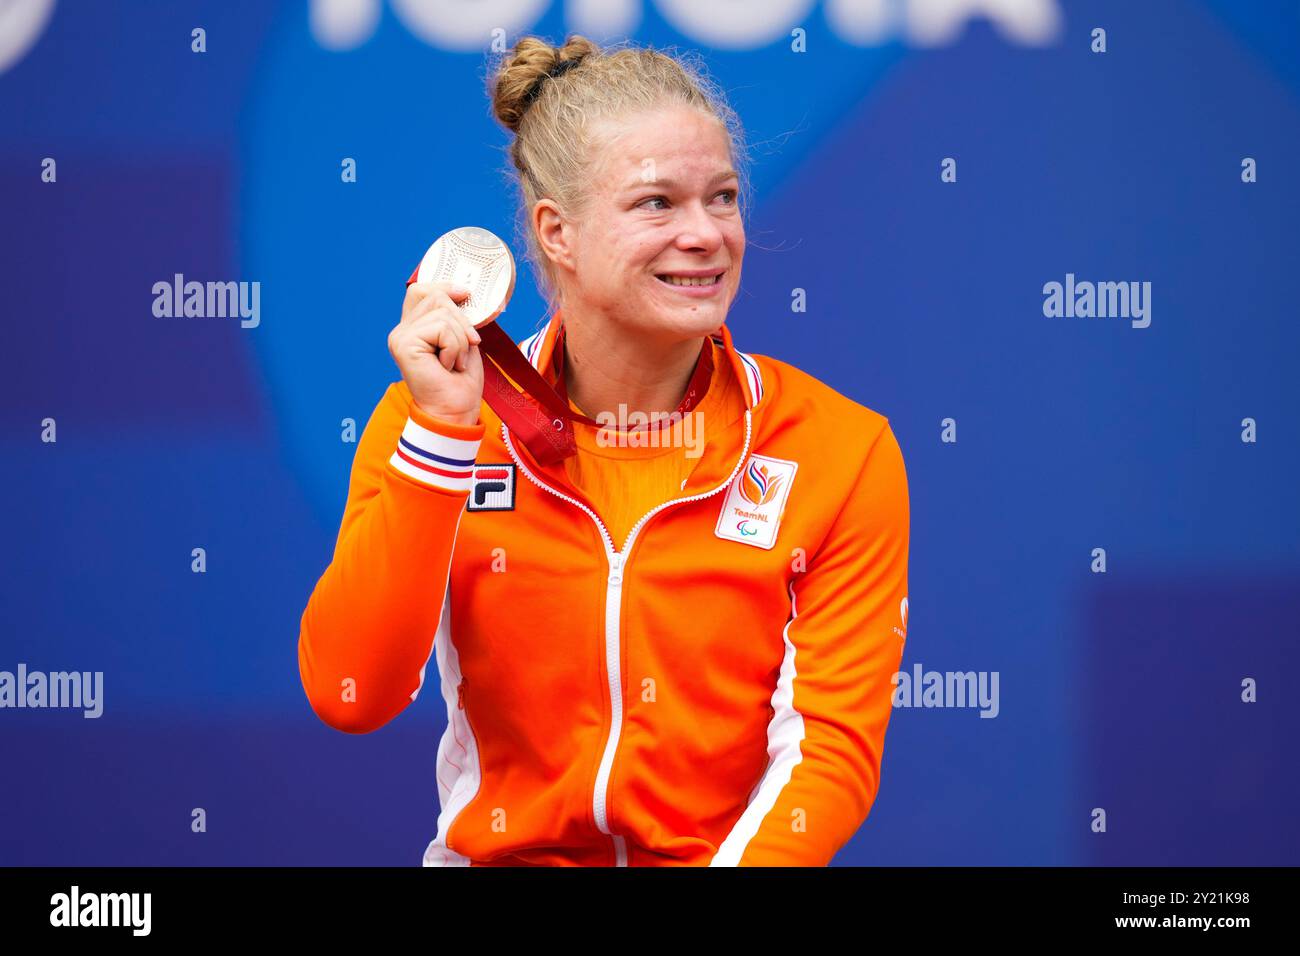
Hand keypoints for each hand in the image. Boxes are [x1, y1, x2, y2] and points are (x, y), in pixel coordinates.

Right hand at [388, 281, 484, 426]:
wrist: (455, 411)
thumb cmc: (460, 381)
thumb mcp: (462, 339)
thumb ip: (456, 316)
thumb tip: (463, 292)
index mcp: (413, 328)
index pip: (421, 290)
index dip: (444, 286)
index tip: (465, 294)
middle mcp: (402, 330)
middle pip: (436, 297)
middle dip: (462, 321)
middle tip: (468, 346)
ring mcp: (400, 337)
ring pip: (443, 313)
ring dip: (460, 339)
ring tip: (455, 362)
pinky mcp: (404, 344)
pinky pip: (442, 328)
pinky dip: (455, 348)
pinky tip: (448, 366)